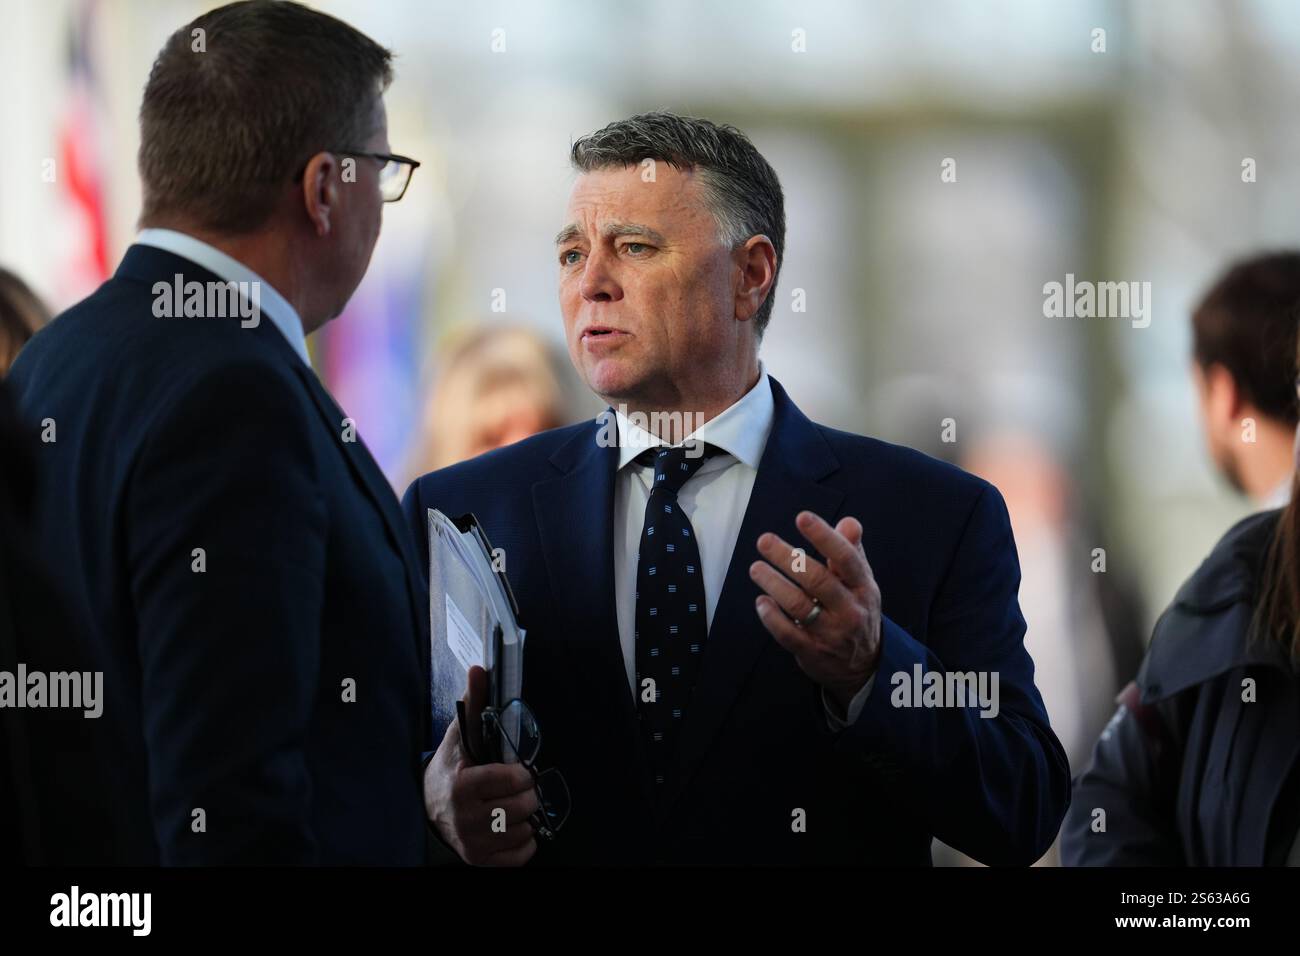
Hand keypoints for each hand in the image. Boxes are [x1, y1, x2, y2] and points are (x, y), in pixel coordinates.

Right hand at [423, 665, 539, 865]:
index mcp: (462, 786)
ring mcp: (473, 844)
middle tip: (516, 787)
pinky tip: (509, 826)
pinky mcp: (479, 862)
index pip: (512, 780)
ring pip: (525, 830)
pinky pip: (522, 855)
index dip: (521, 773)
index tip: (516, 770)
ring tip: (509, 805)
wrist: (427, 809)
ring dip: (525, 817)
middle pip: (523, 806)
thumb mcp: (460, 736)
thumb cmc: (450, 769)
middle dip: (526, 793)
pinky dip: (523, 841)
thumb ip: (473, 704)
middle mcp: (466, 819)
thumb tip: (480, 670)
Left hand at [750, 512, 881, 712]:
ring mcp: (831, 633)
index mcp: (863, 587)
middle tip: (765, 540)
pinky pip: (788, 633)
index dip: (824, 536)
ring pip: (799, 605)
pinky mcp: (812, 651)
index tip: (802, 518)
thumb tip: (848, 522)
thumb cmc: (856, 611)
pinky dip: (771, 617)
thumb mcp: (861, 582)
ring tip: (756, 568)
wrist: (864, 665)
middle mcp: (849, 609)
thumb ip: (852, 551)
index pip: (845, 557)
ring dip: (774, 584)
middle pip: (817, 580)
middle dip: (787, 558)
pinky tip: (761, 601)